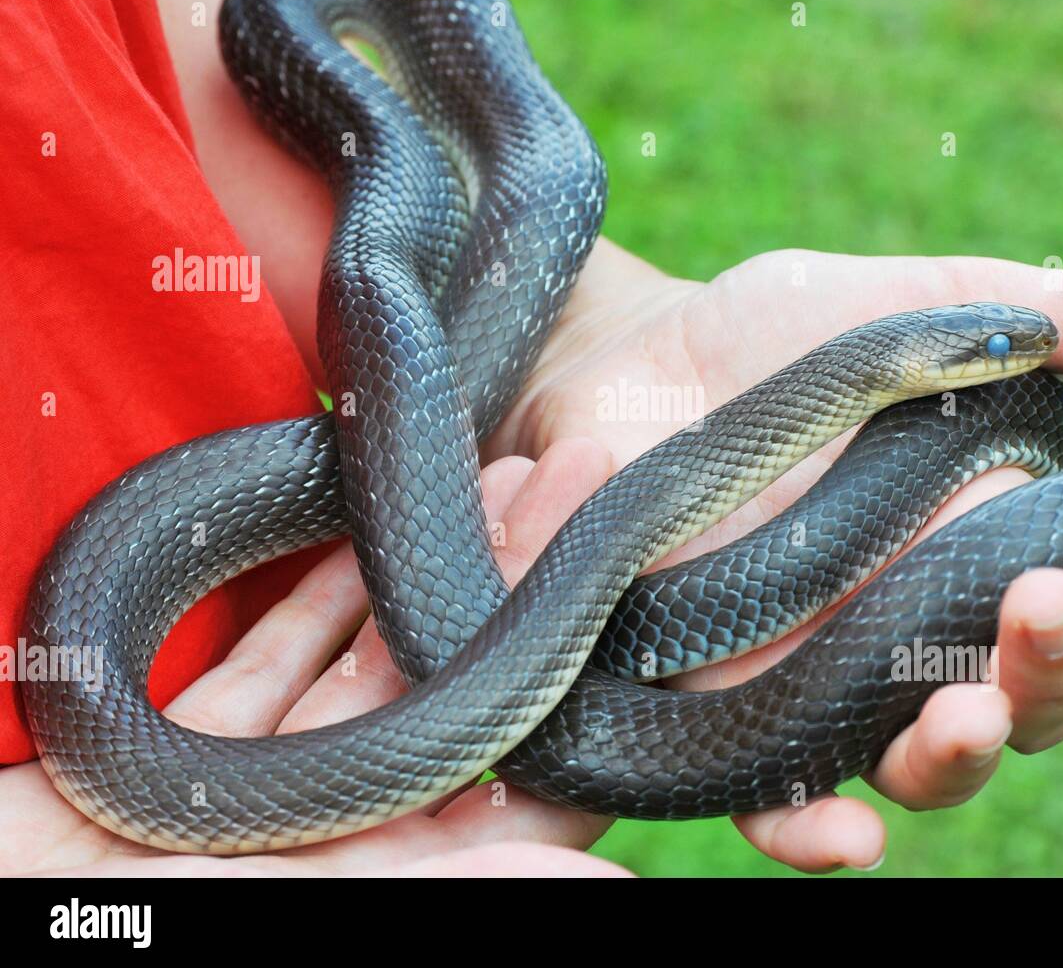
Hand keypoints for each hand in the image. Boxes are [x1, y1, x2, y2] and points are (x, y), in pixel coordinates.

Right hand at [2, 448, 629, 877]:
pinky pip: (272, 661)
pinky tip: (373, 529)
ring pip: (369, 662)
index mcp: (381, 878)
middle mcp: (339, 836)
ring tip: (498, 475)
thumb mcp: (278, 910)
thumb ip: (443, 890)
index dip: (575, 688)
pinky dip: (320, 596)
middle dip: (515, 586)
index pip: (514, 787)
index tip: (627, 586)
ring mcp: (265, 792)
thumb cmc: (100, 930)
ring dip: (428, 573)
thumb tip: (610, 884)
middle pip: (452, 694)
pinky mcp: (191, 752)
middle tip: (577, 481)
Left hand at [479, 241, 1062, 871]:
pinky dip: (813, 827)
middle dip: (1051, 670)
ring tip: (969, 709)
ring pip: (917, 761)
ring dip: (957, 753)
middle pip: (1023, 701)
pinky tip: (848, 832)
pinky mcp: (727, 706)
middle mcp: (919, 631)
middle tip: (1047, 605)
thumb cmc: (784, 333)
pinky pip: (778, 793)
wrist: (631, 356)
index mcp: (986, 547)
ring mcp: (824, 678)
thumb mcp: (929, 301)